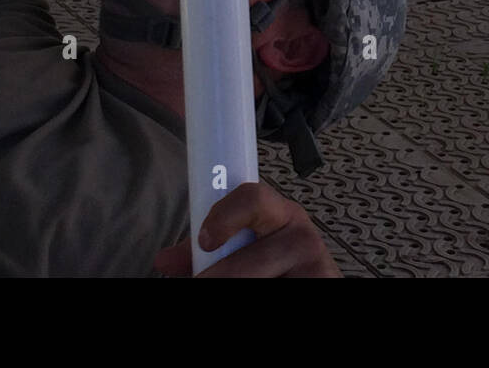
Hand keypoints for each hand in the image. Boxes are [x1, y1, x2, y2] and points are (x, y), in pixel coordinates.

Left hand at [152, 181, 340, 277]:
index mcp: (278, 214)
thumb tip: (164, 260)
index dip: (225, 217)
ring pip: (258, 281)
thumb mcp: (243, 253)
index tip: (205, 241)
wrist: (308, 281)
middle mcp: (301, 234)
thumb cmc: (273, 269)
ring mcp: (316, 263)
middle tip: (204, 283)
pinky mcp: (324, 283)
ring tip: (238, 288)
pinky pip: (279, 288)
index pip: (252, 198)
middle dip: (220, 278)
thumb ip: (206, 252)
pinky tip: (267, 286)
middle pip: (247, 261)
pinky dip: (265, 290)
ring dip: (237, 286)